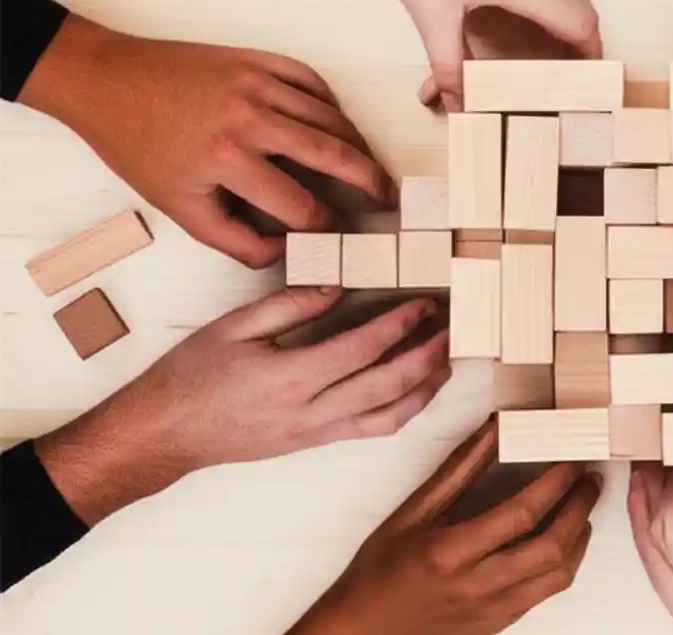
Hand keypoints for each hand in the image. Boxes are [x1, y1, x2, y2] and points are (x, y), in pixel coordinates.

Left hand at [19, 16, 394, 267]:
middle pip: (333, 153)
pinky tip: (337, 126)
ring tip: (369, 168)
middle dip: (369, 181)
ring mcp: (256, 81)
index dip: (323, 225)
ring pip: (330, 117)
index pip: (299, 203)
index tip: (334, 234)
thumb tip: (284, 254)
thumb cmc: (138, 146)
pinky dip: (332, 105)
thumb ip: (235, 241)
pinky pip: (312, 81)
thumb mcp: (180, 208)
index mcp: (227, 157)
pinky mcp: (256, 59)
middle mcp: (248, 115)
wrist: (105, 81)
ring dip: (357, 145)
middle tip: (388, 199)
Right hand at [36, 288, 450, 523]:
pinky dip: (401, 411)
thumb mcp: (233, 328)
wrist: (165, 434)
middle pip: (389, 386)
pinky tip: (413, 391)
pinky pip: (370, 430)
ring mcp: (315, 434)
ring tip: (445, 363)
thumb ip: (289, 305)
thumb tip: (337, 289)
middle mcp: (311, 413)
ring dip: (425, 390)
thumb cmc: (190, 378)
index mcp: (291, 379)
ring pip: (389, 419)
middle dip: (427, 357)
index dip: (400, 325)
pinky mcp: (313, 443)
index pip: (364, 349)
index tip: (423, 304)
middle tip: (449, 331)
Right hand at [291, 421, 601, 634]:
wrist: (361, 632)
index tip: (572, 459)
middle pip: (552, 547)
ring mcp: (491, 612)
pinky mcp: (498, 625)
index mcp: (451, 552)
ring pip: (557, 576)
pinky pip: (545, 594)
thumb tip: (495, 429)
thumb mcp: (412, 512)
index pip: (522, 514)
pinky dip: (563, 564)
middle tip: (588, 479)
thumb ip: (459, 470)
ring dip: (579, 538)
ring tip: (582, 507)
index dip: (556, 483)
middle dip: (579, 508)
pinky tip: (562, 542)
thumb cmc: (378, 570)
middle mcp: (477, 586)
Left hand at [358, 0, 601, 110]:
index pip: (579, 23)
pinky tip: (528, 4)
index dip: (591, 54)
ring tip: (557, 41)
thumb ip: (447, 64)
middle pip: (583, 3)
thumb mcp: (429, 12)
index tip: (589, 77)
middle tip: (577, 65)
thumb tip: (458, 102)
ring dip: (572, 12)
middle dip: (587, 37)